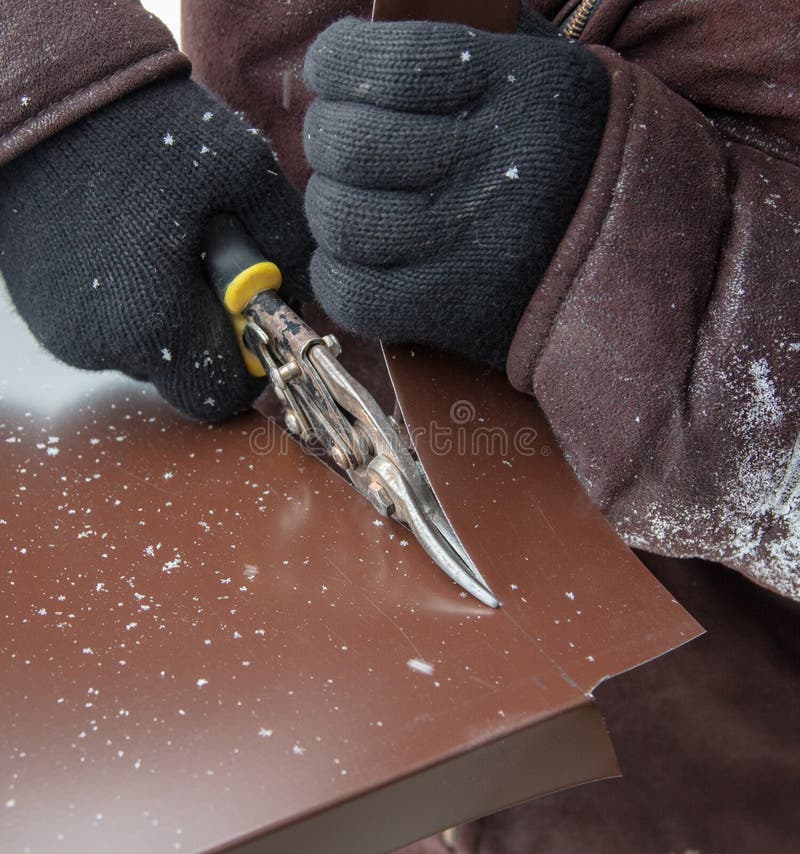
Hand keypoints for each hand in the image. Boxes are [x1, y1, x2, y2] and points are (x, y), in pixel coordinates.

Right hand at [0, 78, 310, 419]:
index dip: (248, 361)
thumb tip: (307, 290)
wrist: (43, 103)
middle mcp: (105, 346)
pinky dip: (131, 306)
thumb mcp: (241, 169)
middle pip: (186, 376)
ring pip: (147, 356)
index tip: (252, 318)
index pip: (222, 394)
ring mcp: (68, 336)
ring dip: (168, 319)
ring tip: (161, 251)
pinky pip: (110, 334)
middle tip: (207, 272)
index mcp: (155, 323)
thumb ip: (287, 238)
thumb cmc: (142, 131)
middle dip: (209, 336)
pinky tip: (129, 253)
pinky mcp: (46, 318)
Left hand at [303, 14, 607, 369]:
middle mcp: (490, 167)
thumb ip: (473, 38)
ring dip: (331, 207)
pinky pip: (354, 296)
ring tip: (353, 201)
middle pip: (349, 146)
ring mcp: (470, 246)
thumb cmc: (572, 151)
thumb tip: (389, 23)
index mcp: (515, 89)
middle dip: (326, 138)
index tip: (330, 72)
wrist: (635, 257)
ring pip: (343, 222)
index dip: (336, 62)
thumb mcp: (544, 69)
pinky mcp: (454, 311)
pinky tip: (357, 258)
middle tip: (342, 144)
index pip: (387, 63)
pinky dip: (338, 275)